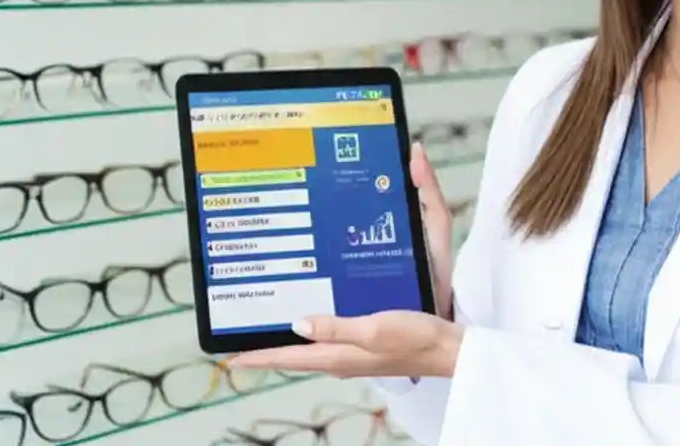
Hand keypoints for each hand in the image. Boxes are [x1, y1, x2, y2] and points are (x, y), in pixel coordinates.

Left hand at [226, 142, 461, 379]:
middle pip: (295, 356)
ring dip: (290, 341)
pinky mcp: (368, 348)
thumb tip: (296, 325)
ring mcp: (355, 355)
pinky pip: (332, 342)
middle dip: (268, 349)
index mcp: (337, 356)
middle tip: (243, 340)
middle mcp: (341, 359)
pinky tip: (318, 318)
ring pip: (312, 349)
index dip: (258, 357)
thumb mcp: (373, 328)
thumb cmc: (416, 338)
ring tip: (272, 327)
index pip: (287, 358)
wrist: (448, 349)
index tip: (231, 358)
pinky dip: (316, 332)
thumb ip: (334, 327)